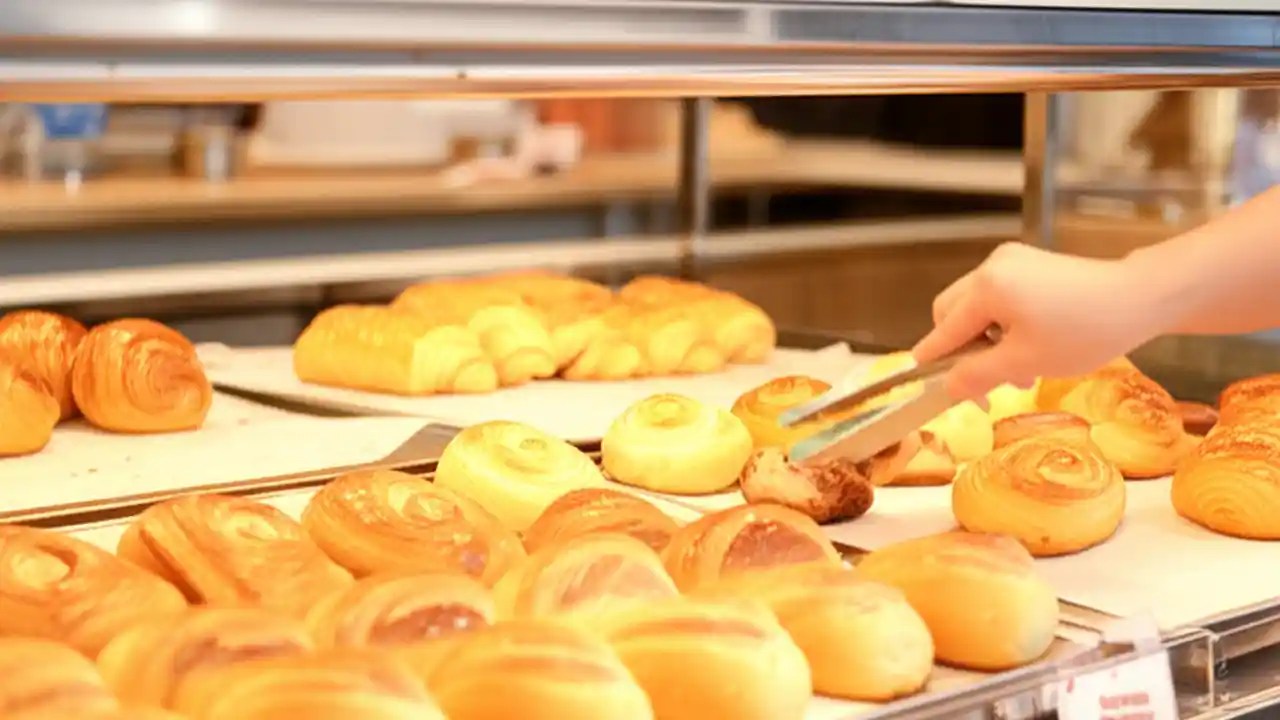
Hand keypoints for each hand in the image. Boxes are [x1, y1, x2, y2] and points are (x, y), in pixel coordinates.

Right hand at [913, 243, 1161, 400]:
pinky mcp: (1030, 264)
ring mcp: (1011, 261)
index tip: (928, 389)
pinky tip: (1028, 345)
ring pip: (976, 307)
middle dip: (961, 350)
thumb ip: (976, 375)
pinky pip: (998, 297)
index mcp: (985, 288)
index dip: (934, 364)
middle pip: (951, 313)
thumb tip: (947, 387)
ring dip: (985, 341)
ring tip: (1018, 370)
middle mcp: (990, 267)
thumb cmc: (1084, 331)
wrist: (1140, 298)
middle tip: (986, 383)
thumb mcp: (1025, 362)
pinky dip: (1003, 324)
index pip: (942, 331)